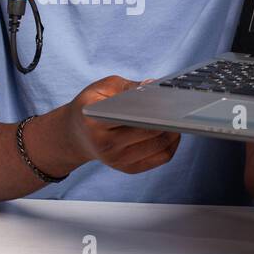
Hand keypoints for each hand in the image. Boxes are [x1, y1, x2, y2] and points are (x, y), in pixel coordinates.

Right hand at [59, 75, 181, 174]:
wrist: (75, 136)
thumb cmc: (89, 108)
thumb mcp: (101, 89)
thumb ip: (127, 86)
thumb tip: (152, 85)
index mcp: (96, 123)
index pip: (133, 116)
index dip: (154, 108)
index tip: (167, 100)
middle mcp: (107, 146)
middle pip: (150, 132)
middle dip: (167, 119)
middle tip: (178, 106)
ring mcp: (118, 161)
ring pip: (159, 147)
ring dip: (174, 132)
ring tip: (177, 118)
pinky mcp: (128, 169)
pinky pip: (160, 158)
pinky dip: (172, 145)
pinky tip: (173, 133)